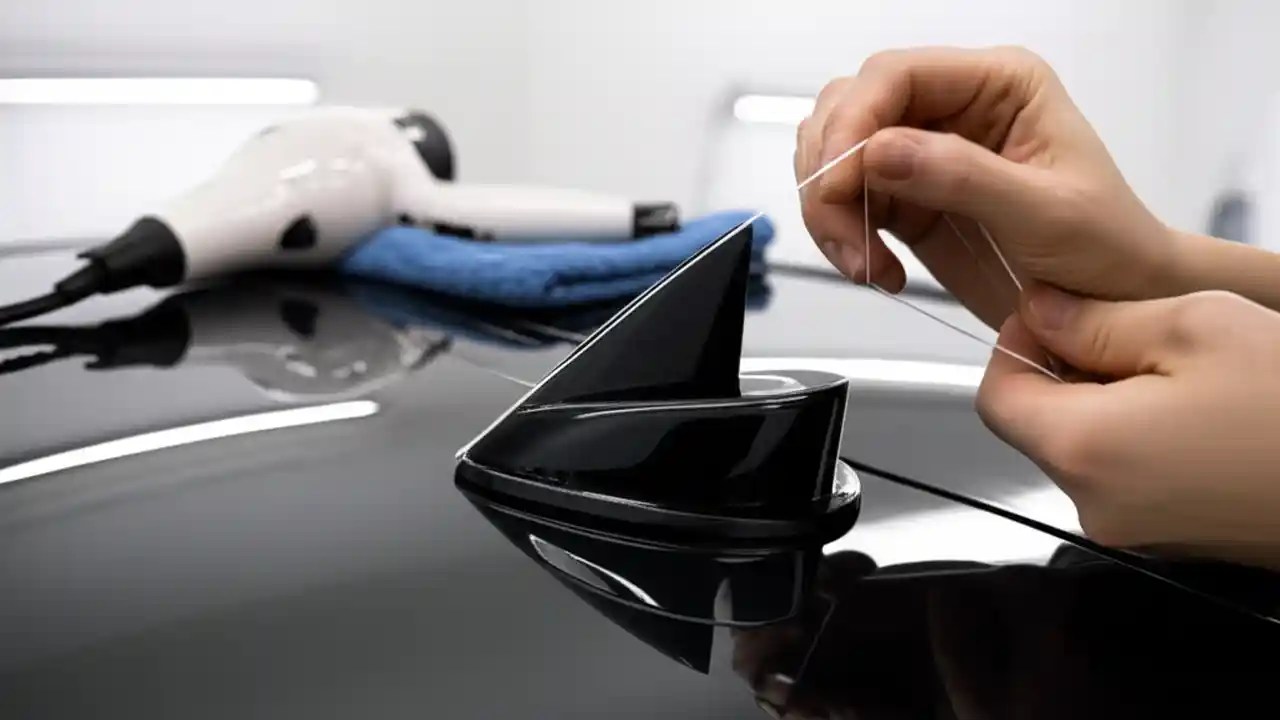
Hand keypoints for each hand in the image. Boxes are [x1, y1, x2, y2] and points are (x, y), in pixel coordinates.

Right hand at [796, 46, 1180, 328]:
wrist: (1114, 305)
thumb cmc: (1108, 248)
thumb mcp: (1046, 214)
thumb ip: (962, 177)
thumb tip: (882, 151)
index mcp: (999, 84)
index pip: (895, 75)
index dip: (853, 124)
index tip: (838, 182)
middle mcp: (955, 107)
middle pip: (850, 111)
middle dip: (830, 173)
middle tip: (845, 233)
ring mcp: (924, 152)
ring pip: (835, 155)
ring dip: (830, 212)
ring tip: (864, 263)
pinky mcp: (907, 198)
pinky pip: (845, 203)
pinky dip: (843, 238)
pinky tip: (877, 269)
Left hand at [978, 284, 1279, 567]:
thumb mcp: (1194, 327)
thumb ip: (1096, 320)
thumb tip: (1038, 311)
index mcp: (1084, 448)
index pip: (995, 395)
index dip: (1017, 343)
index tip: (1059, 310)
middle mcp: (1094, 503)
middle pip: (1036, 423)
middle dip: (1067, 368)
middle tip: (1133, 328)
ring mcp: (1132, 529)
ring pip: (1083, 446)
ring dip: (1108, 399)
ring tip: (1180, 365)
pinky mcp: (1170, 538)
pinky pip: (1124, 473)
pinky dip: (1140, 433)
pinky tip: (1200, 406)